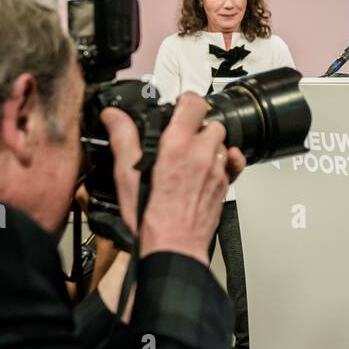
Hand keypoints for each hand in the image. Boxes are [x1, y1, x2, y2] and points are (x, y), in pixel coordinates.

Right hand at [100, 94, 246, 262]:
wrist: (173, 247)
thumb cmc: (150, 217)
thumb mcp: (126, 175)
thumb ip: (123, 139)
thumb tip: (114, 115)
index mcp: (177, 146)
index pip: (194, 102)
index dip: (185, 101)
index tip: (177, 108)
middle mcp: (202, 153)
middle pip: (210, 122)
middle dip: (196, 127)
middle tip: (179, 139)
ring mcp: (217, 169)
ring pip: (221, 141)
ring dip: (208, 144)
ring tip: (190, 157)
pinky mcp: (226, 184)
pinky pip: (235, 161)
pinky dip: (227, 158)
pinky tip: (213, 164)